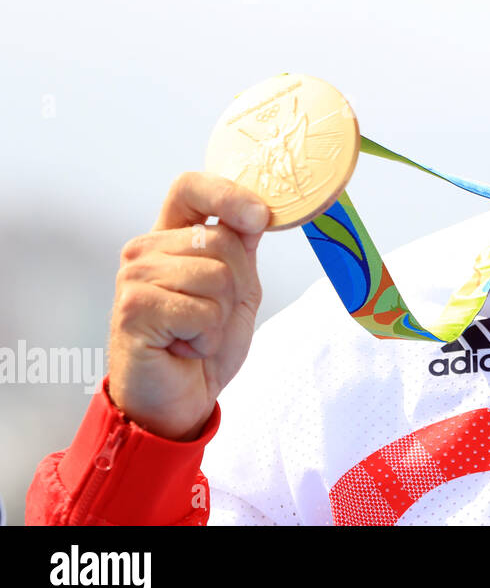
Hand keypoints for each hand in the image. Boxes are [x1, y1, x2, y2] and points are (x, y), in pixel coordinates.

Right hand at [107, 172, 269, 440]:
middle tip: (210, 317)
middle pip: (222, 240)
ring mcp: (134, 276)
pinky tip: (183, 347)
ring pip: (218, 277)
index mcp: (169, 237)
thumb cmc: (204, 345)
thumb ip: (241, 247)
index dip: (227, 194)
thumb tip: (258, 208)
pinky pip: (203, 311)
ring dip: (221, 316)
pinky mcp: (133, 308)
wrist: (178, 400)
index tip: (258, 216)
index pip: (190, 187)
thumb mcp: (237, 288)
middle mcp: (145, 250)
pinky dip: (206, 337)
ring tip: (194, 333)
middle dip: (236, 286)